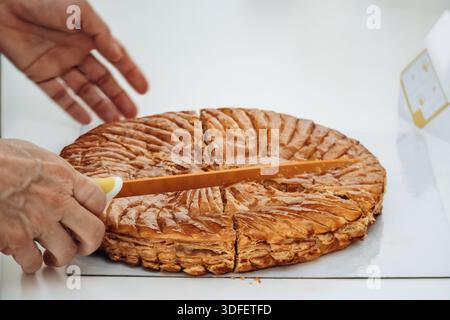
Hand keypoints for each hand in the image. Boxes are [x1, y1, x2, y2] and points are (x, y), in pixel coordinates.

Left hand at [0, 0, 147, 123]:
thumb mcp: (78, 10)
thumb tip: (117, 54)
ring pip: (85, 91)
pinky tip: (85, 118)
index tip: (143, 89)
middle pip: (103, 80)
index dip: (131, 74)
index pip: (116, 59)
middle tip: (132, 112)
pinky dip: (72, 108)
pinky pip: (59, 95)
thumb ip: (100, 32)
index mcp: (89, 36)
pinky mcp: (39, 75)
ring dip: (100, 106)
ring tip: (114, 120)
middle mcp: (76, 52)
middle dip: (119, 97)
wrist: (2, 3)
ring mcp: (59, 65)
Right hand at [0, 139, 106, 272]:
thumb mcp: (37, 155)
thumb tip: (66, 181)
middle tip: (81, 244)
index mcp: (64, 178)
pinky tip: (26, 255)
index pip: (98, 200)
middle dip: (89, 243)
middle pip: (93, 231)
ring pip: (66, 252)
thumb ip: (56, 172)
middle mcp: (57, 201)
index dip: (96, 212)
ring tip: (52, 254)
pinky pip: (33, 262)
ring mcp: (39, 221)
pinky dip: (30, 262)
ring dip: (59, 256)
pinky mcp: (16, 238)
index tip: (91, 217)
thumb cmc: (0, 159)